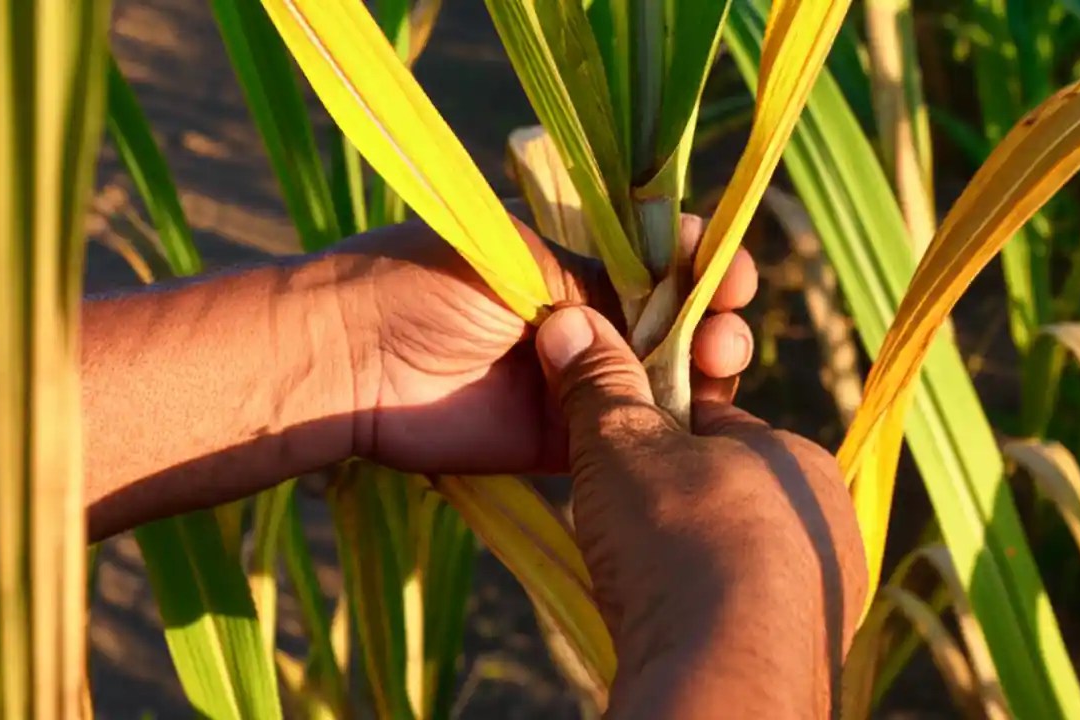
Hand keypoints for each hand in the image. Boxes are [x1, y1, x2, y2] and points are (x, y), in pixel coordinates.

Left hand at [331, 214, 757, 473]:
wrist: (348, 362)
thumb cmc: (422, 283)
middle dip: (712, 317)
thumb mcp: (518, 261)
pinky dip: (673, 428)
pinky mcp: (562, 444)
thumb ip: (594, 278)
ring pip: (661, 384)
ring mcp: (574, 388)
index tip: (725, 261)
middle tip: (730, 316)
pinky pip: (631, 438)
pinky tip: (704, 414)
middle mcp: (580, 327)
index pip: (653, 266)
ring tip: (722, 357)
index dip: (696, 263)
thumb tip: (668, 286)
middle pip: (670, 327)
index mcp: (567, 269)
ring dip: (704, 370)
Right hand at [533, 306, 865, 717]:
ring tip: (636, 578)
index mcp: (795, 457)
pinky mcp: (807, 652)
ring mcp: (823, 592)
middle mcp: (825, 521)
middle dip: (669, 501)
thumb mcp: (624, 447)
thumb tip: (568, 319)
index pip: (714, 423)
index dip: (652, 430)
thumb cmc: (682, 540)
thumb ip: (598, 386)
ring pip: (734, 556)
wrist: (725, 678)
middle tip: (617, 522)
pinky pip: (742, 611)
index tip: (612, 447)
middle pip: (723, 493)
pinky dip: (702, 609)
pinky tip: (666, 621)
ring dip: (685, 558)